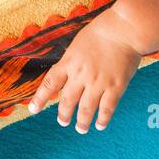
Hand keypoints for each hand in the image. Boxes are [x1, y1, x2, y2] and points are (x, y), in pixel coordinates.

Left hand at [26, 12, 142, 132]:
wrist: (124, 28)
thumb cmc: (103, 30)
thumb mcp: (79, 42)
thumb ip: (73, 58)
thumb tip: (68, 70)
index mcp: (69, 62)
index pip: (50, 83)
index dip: (40, 98)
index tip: (33, 109)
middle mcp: (81, 75)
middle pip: (67, 100)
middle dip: (63, 114)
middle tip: (62, 122)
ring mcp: (98, 83)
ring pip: (86, 109)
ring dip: (82, 122)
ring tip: (81, 129)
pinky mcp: (115, 87)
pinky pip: (107, 108)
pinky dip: (102, 119)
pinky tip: (100, 125)